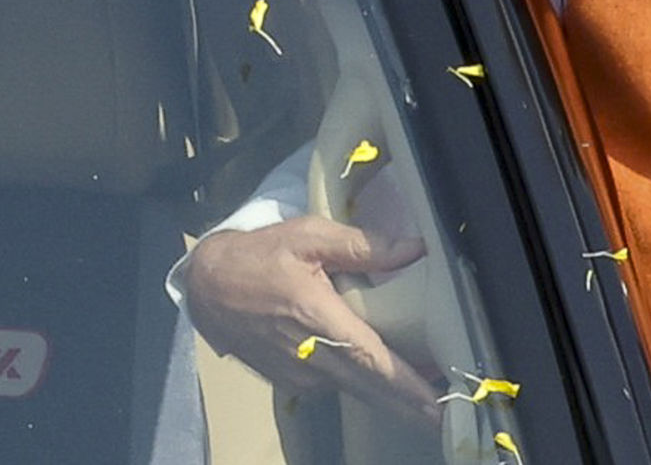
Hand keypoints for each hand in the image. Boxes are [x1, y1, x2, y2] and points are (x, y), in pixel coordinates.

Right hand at [175, 217, 439, 419]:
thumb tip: (414, 248)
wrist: (205, 284)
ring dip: (388, 389)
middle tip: (445, 415)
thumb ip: (363, 245)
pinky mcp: (288, 378)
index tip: (435, 407)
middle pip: (367, 386)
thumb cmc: (259, 255)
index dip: (405, 386)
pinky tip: (386, 371)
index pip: (370, 362)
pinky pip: (334, 382)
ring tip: (427, 385)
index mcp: (316, 320)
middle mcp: (307, 356)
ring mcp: (295, 373)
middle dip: (408, 403)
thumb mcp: (309, 236)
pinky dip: (362, 380)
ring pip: (353, 386)